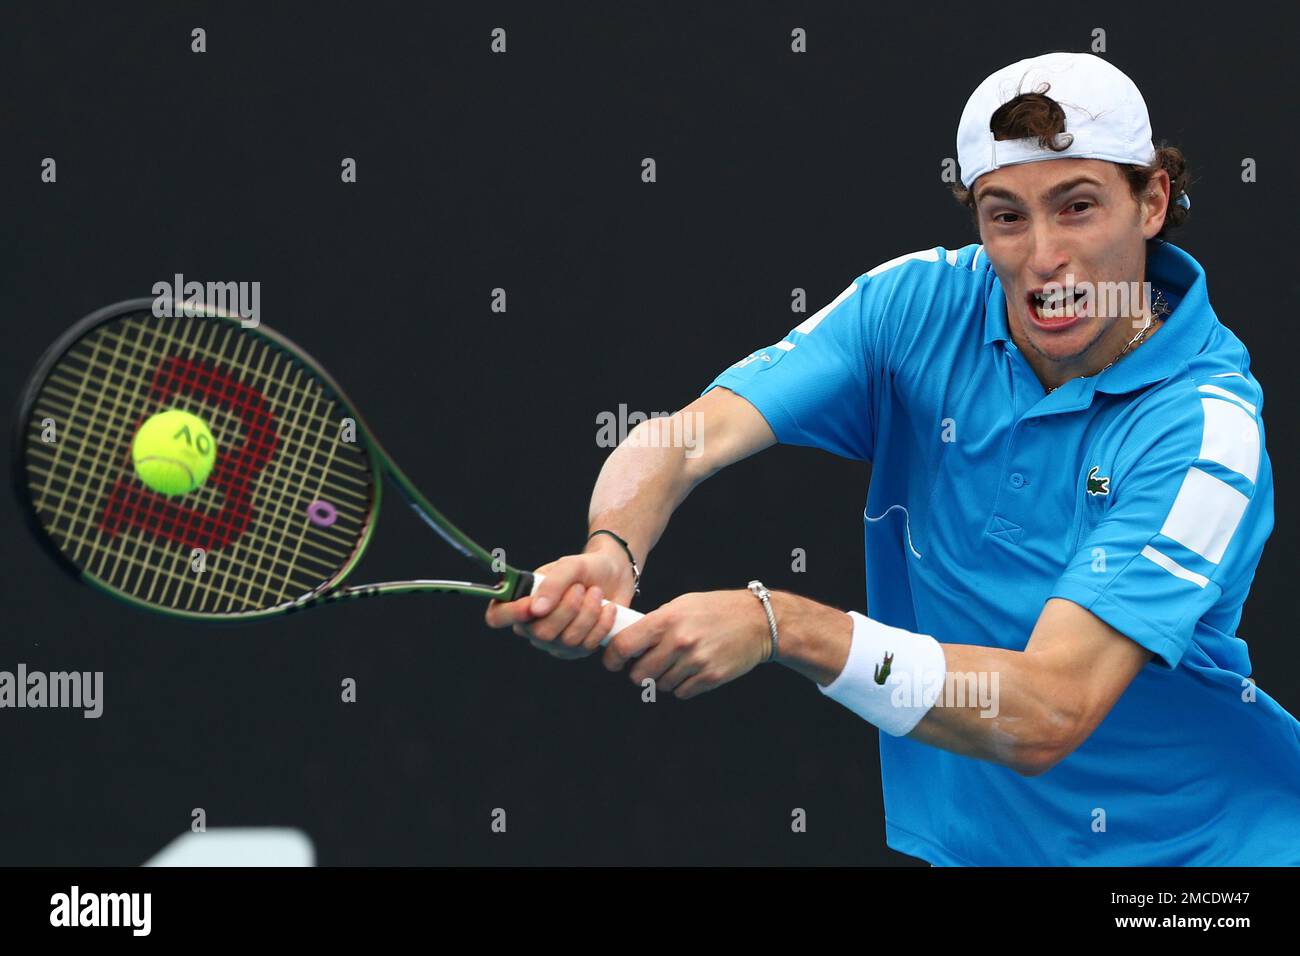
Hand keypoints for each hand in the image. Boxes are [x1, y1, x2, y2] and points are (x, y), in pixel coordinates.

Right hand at [484, 550, 632, 659]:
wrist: (613, 574)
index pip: (497, 616)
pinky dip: (601, 625)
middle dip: (568, 609)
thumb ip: (552, 584)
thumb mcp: (569, 566)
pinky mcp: (575, 650)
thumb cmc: (585, 567)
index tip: (533, 606)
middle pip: (541, 633)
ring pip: (567, 641)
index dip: (511, 614)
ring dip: (588, 613)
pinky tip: (607, 609)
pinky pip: (586, 647)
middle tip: (580, 587)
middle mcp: (532, 625)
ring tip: (596, 593)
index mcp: (521, 599)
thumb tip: (537, 609)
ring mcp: (553, 642)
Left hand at [603, 590, 770, 697]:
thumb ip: (656, 621)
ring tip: (676, 663)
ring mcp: (695, 661)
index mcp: (667, 619)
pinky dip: (681, 686)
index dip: (612, 658)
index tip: (613, 662)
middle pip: (639, 674)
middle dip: (639, 673)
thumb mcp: (682, 604)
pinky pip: (681, 693)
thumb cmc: (717, 609)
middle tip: (647, 665)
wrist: (757, 621)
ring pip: (660, 686)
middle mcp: (679, 641)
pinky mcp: (710, 677)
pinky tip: (691, 670)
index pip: (625, 646)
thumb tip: (628, 639)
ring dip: (662, 679)